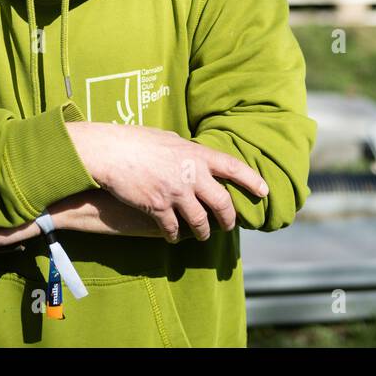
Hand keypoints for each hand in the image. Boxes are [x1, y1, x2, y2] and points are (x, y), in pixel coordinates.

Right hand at [65, 123, 269, 242]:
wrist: (111, 152)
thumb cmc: (137, 140)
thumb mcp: (168, 138)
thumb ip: (185, 149)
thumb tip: (193, 153)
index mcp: (196, 154)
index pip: (233, 167)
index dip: (251, 180)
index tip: (264, 191)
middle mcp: (191, 174)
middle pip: (222, 203)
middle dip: (228, 218)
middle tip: (229, 225)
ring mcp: (176, 193)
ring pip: (200, 221)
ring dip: (203, 231)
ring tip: (203, 235)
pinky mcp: (158, 208)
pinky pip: (173, 229)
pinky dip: (175, 235)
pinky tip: (174, 237)